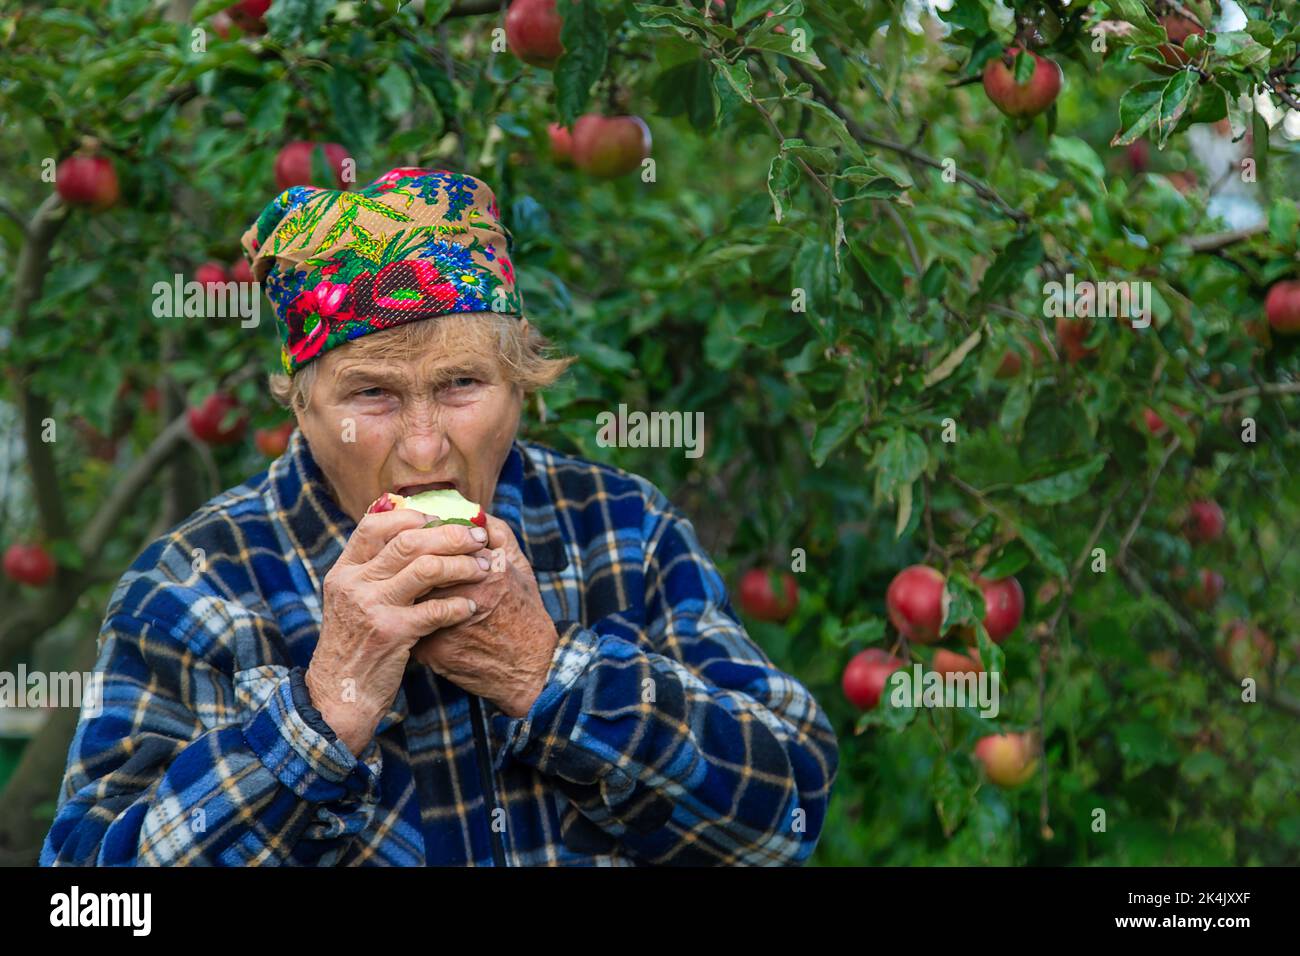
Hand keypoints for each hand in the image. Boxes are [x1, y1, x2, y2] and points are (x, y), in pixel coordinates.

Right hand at [305, 503, 493, 755]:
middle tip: (478, 537)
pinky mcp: (391, 633)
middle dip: (450, 535)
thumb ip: (373, 572)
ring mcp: (371, 607)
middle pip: (408, 541)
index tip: (439, 518)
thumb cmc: (354, 646)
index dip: (410, 516)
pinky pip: (435, 609)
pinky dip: (459, 605)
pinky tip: (472, 607)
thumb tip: (411, 536)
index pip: (373, 525)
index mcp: (343, 571)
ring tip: (483, 567)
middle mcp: (354, 583)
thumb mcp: (351, 602)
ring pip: (426, 569)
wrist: (339, 695)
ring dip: (462, 564)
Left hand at [412, 514, 559, 718]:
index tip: (424, 538)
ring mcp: (445, 625)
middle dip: (410, 562)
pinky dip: (404, 616)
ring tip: (408, 586)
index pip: (438, 542)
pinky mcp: (432, 650)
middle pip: (418, 568)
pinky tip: (411, 614)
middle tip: (409, 562)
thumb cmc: (525, 613)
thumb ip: (497, 532)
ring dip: (403, 588)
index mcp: (487, 571)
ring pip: (406, 594)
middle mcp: (464, 596)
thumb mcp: (519, 566)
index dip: (426, 538)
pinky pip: (405, 622)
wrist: (530, 668)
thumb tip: (470, 511)